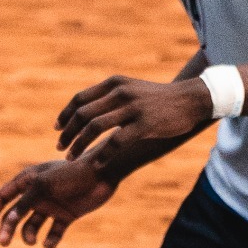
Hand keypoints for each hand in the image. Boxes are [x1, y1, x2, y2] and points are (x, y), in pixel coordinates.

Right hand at [0, 158, 115, 247]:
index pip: (3, 197)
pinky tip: (49, 242)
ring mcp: (51, 205)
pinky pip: (53, 232)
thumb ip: (26, 203)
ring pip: (31, 225)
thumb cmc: (70, 174)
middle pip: (15, 215)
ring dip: (28, 235)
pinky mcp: (66, 215)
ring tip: (32, 240)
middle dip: (7, 228)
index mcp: (27, 181)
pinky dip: (49, 240)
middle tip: (3, 243)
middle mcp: (36, 194)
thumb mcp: (44, 186)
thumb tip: (9, 220)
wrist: (101, 173)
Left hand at [55, 74, 212, 165]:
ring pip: (95, 127)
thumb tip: (89, 112)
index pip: (80, 99)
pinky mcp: (145, 123)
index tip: (57, 128)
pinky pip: (117, 141)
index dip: (65, 114)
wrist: (190, 99)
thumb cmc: (158, 98)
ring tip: (71, 158)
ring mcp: (132, 107)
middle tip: (59, 147)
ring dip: (79, 144)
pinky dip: (104, 154)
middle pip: (83, 113)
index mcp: (113, 83)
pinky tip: (97, 164)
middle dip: (68, 132)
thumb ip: (111, 97)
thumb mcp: (131, 90)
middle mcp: (119, 92)